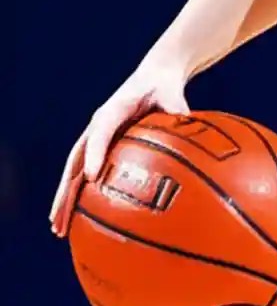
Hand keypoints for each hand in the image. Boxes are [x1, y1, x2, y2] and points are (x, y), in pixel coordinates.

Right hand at [50, 64, 190, 237]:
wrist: (155, 76)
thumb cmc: (165, 85)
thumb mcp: (171, 91)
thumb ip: (177, 106)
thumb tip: (189, 120)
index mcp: (113, 111)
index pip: (100, 134)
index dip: (94, 155)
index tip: (90, 177)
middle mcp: (97, 126)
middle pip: (74, 161)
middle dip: (65, 191)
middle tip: (58, 219)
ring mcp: (96, 138)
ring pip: (73, 171)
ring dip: (64, 199)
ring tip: (57, 228)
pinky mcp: (102, 146)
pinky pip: (87, 172)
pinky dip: (79, 194)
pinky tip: (78, 219)